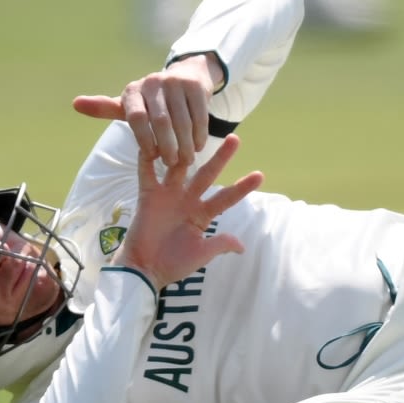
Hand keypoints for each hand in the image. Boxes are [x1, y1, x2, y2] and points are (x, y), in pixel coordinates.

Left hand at [73, 55, 223, 167]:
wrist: (186, 75)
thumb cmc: (153, 99)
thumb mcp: (129, 104)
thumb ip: (105, 108)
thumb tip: (75, 103)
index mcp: (133, 90)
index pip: (136, 118)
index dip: (144, 139)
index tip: (151, 157)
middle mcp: (153, 82)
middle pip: (161, 121)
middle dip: (167, 146)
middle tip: (172, 164)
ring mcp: (176, 82)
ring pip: (182, 121)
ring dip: (185, 144)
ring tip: (186, 160)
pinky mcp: (195, 86)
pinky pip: (199, 116)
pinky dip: (199, 134)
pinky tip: (198, 146)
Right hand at [113, 134, 262, 289]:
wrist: (144, 269)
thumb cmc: (174, 264)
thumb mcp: (201, 254)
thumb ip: (220, 244)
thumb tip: (243, 246)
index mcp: (202, 214)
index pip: (226, 197)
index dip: (242, 187)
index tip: (259, 175)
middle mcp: (187, 200)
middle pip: (207, 174)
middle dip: (221, 158)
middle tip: (235, 138)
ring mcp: (168, 195)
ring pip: (179, 167)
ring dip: (186, 151)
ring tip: (195, 133)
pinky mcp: (148, 195)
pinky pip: (147, 173)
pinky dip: (147, 158)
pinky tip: (153, 141)